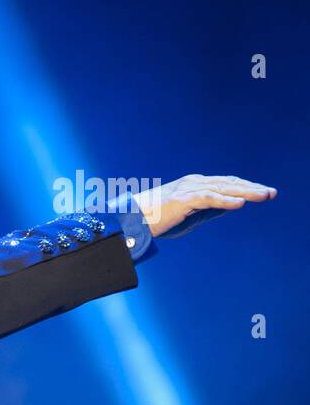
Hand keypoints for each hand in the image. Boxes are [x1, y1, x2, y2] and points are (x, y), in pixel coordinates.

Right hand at [132, 174, 276, 237]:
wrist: (132, 221)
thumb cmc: (155, 220)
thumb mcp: (188, 216)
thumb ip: (208, 210)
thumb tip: (230, 207)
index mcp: (194, 184)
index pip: (225, 183)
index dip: (245, 187)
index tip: (263, 192)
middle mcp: (193, 183)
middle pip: (229, 183)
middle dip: (252, 187)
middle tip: (272, 193)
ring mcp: (188, 189)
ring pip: (223, 189)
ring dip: (246, 192)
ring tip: (264, 196)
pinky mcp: (183, 199)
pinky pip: (209, 198)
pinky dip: (226, 201)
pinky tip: (240, 204)